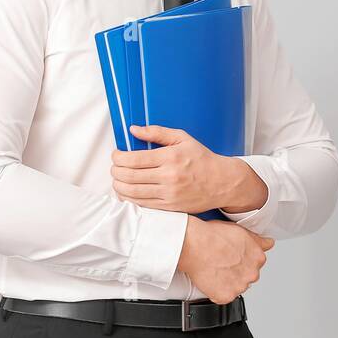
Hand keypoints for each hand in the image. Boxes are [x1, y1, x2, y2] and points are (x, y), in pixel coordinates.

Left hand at [111, 125, 267, 213]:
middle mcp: (169, 177)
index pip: (133, 159)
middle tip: (115, 167)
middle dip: (115, 171)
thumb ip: (157, 132)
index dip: (118, 157)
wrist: (222, 182)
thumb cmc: (202, 159)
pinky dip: (129, 199)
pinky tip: (127, 192)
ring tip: (118, 179)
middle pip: (129, 176)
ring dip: (119, 186)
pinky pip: (142, 205)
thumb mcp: (183, 138)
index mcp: (170, 157)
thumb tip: (134, 129)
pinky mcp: (169, 207)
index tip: (116, 155)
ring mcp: (168, 194)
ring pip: (132, 193)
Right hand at [178, 216, 274, 304]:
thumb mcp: (242, 231)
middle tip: (222, 263)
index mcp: (258, 258)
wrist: (194, 245)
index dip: (243, 260)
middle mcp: (252, 274)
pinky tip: (211, 279)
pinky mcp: (225, 296)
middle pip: (247, 276)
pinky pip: (223, 297)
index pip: (256, 263)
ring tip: (215, 269)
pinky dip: (217, 291)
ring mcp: (239, 286)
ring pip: (236, 287)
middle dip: (237, 272)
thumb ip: (259, 241)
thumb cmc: (213, 236)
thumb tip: (269, 243)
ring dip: (228, 282)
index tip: (233, 257)